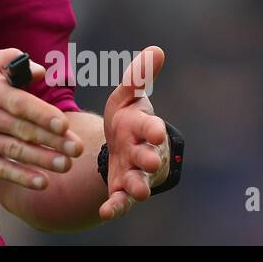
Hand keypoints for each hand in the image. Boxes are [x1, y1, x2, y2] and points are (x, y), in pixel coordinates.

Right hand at [0, 48, 83, 188]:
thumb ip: (9, 61)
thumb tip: (40, 71)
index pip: (19, 104)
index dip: (42, 115)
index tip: (64, 124)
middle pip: (22, 130)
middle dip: (52, 141)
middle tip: (77, 148)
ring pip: (14, 151)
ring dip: (42, 160)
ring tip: (65, 165)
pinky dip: (20, 175)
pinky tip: (40, 181)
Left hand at [98, 45, 168, 220]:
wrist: (121, 146)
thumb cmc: (126, 118)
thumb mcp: (127, 97)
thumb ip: (138, 77)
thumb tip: (156, 50)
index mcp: (143, 127)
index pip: (152, 127)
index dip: (154, 129)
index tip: (155, 131)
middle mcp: (144, 152)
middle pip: (150, 156)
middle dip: (150, 158)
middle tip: (150, 160)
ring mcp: (136, 172)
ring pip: (141, 182)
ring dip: (139, 186)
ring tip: (136, 190)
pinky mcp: (123, 189)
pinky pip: (122, 201)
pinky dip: (117, 207)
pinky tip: (106, 211)